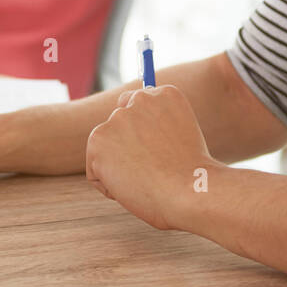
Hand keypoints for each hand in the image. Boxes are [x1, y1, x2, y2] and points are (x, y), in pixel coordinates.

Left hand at [85, 85, 218, 229]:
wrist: (188, 191)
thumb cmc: (191, 177)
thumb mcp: (182, 140)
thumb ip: (157, 129)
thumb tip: (133, 138)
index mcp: (166, 94)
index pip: (136, 105)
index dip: (140, 133)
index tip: (156, 152)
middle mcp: (140, 99)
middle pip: (118, 124)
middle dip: (126, 148)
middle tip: (149, 169)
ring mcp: (118, 118)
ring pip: (106, 151)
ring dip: (120, 168)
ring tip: (146, 180)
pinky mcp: (98, 139)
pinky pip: (95, 171)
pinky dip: (109, 186)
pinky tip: (132, 188)